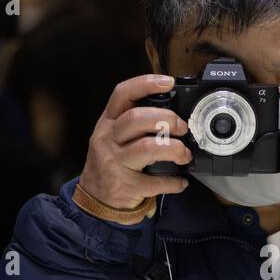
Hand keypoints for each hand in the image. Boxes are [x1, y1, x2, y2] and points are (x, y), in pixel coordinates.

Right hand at [77, 74, 192, 209]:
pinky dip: (173, 181)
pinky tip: (180, 181)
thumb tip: (172, 113)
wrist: (96, 196)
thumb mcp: (114, 136)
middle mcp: (108, 139)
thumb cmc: (111, 162)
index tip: (169, 82)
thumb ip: (134, 121)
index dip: (146, 84)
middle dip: (166, 119)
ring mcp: (114, 162)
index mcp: (108, 122)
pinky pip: (154, 182)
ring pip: (147, 147)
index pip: (123, 94)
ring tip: (184, 154)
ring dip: (174, 148)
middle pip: (136, 118)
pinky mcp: (125, 185)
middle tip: (182, 127)